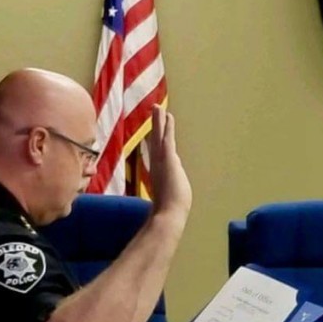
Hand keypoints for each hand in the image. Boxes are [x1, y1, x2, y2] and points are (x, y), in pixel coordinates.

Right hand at [147, 105, 191, 222]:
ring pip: (159, 136)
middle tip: (153, 110)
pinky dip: (166, 126)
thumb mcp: (169, 198)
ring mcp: (161, 161)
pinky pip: (167, 138)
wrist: (168, 215)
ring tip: (157, 107)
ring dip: (158, 120)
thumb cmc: (169, 212)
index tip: (153, 133)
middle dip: (155, 126)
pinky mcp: (167, 158)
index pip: (156, 154)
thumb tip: (167, 194)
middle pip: (155, 141)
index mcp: (158, 174)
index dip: (155, 142)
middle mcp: (156, 165)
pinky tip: (166, 114)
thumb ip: (167, 192)